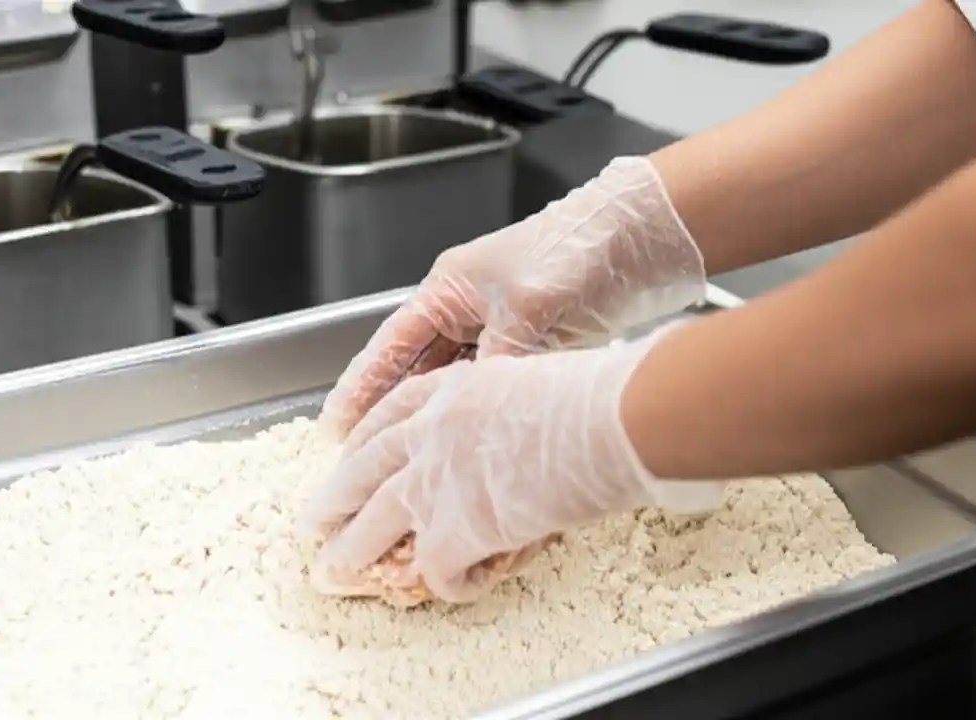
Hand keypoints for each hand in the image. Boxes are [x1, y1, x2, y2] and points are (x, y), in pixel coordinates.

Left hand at [305, 332, 693, 602]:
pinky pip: (436, 570)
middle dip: (332, 498)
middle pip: (362, 470)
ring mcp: (436, 481)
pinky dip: (447, 585)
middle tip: (312, 520)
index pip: (389, 414)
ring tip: (329, 573)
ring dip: (349, 555)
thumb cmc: (600, 396)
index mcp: (452, 389)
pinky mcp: (456, 529)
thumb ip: (507, 412)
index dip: (361, 439)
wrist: (613, 420)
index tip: (345, 452)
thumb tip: (516, 441)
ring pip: (373, 527)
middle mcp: (431, 432)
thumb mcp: (535, 384)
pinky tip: (457, 589)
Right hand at [319, 156, 705, 437]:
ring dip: (440, 417)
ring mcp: (503, 327)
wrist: (641, 237)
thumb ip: (498, 361)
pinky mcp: (538, 342)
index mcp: (450, 288)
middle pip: (417, 369)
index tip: (334, 423)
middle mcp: (470, 308)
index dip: (360, 386)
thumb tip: (478, 413)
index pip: (392, 344)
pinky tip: (475, 443)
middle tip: (367, 457)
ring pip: (458, 382)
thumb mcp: (528, 308)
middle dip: (392, 410)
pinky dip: (485, 413)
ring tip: (417, 461)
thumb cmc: (580, 249)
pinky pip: (498, 386)